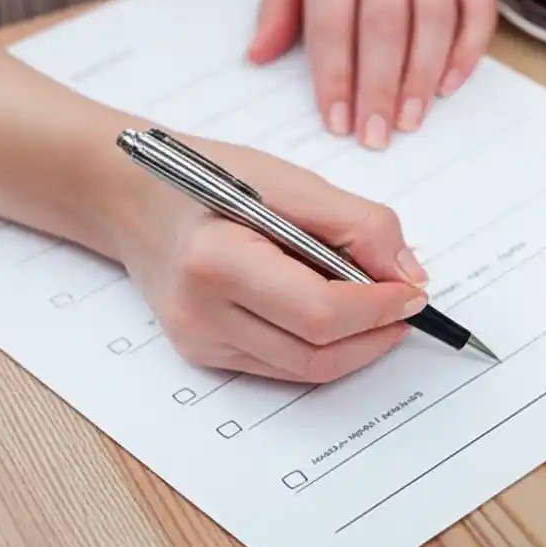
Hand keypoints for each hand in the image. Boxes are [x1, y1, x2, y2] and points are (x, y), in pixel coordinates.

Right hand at [109, 137, 429, 382]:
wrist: (130, 195)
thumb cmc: (208, 176)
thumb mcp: (290, 181)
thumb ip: (359, 225)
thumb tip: (410, 277)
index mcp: (217, 261)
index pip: (320, 312)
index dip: (378, 308)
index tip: (415, 292)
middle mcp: (201, 313)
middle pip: (317, 353)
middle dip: (376, 334)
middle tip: (407, 306)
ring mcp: (198, 341)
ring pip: (304, 370)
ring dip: (356, 347)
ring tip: (380, 310)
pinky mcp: (203, 353)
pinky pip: (282, 366)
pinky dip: (323, 347)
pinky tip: (338, 316)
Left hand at [247, 0, 496, 149]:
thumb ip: (279, 6)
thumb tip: (258, 57)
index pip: (333, 25)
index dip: (335, 78)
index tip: (337, 122)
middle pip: (385, 29)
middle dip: (380, 90)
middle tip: (376, 136)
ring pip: (434, 22)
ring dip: (422, 78)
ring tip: (409, 121)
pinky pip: (478, 9)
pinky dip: (468, 51)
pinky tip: (448, 85)